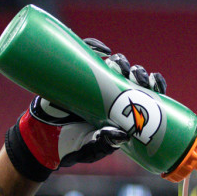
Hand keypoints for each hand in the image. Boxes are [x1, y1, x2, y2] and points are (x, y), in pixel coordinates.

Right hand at [4, 39, 166, 181]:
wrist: (41, 138)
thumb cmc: (72, 145)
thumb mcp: (92, 148)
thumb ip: (105, 143)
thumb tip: (123, 135)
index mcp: (123, 110)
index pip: (146, 93)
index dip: (155, 85)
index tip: (155, 84)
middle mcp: (112, 93)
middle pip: (133, 76)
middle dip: (138, 73)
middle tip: (135, 77)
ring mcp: (94, 80)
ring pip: (115, 63)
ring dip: (121, 61)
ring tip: (117, 65)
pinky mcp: (74, 72)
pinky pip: (87, 53)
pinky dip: (94, 47)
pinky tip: (101, 51)